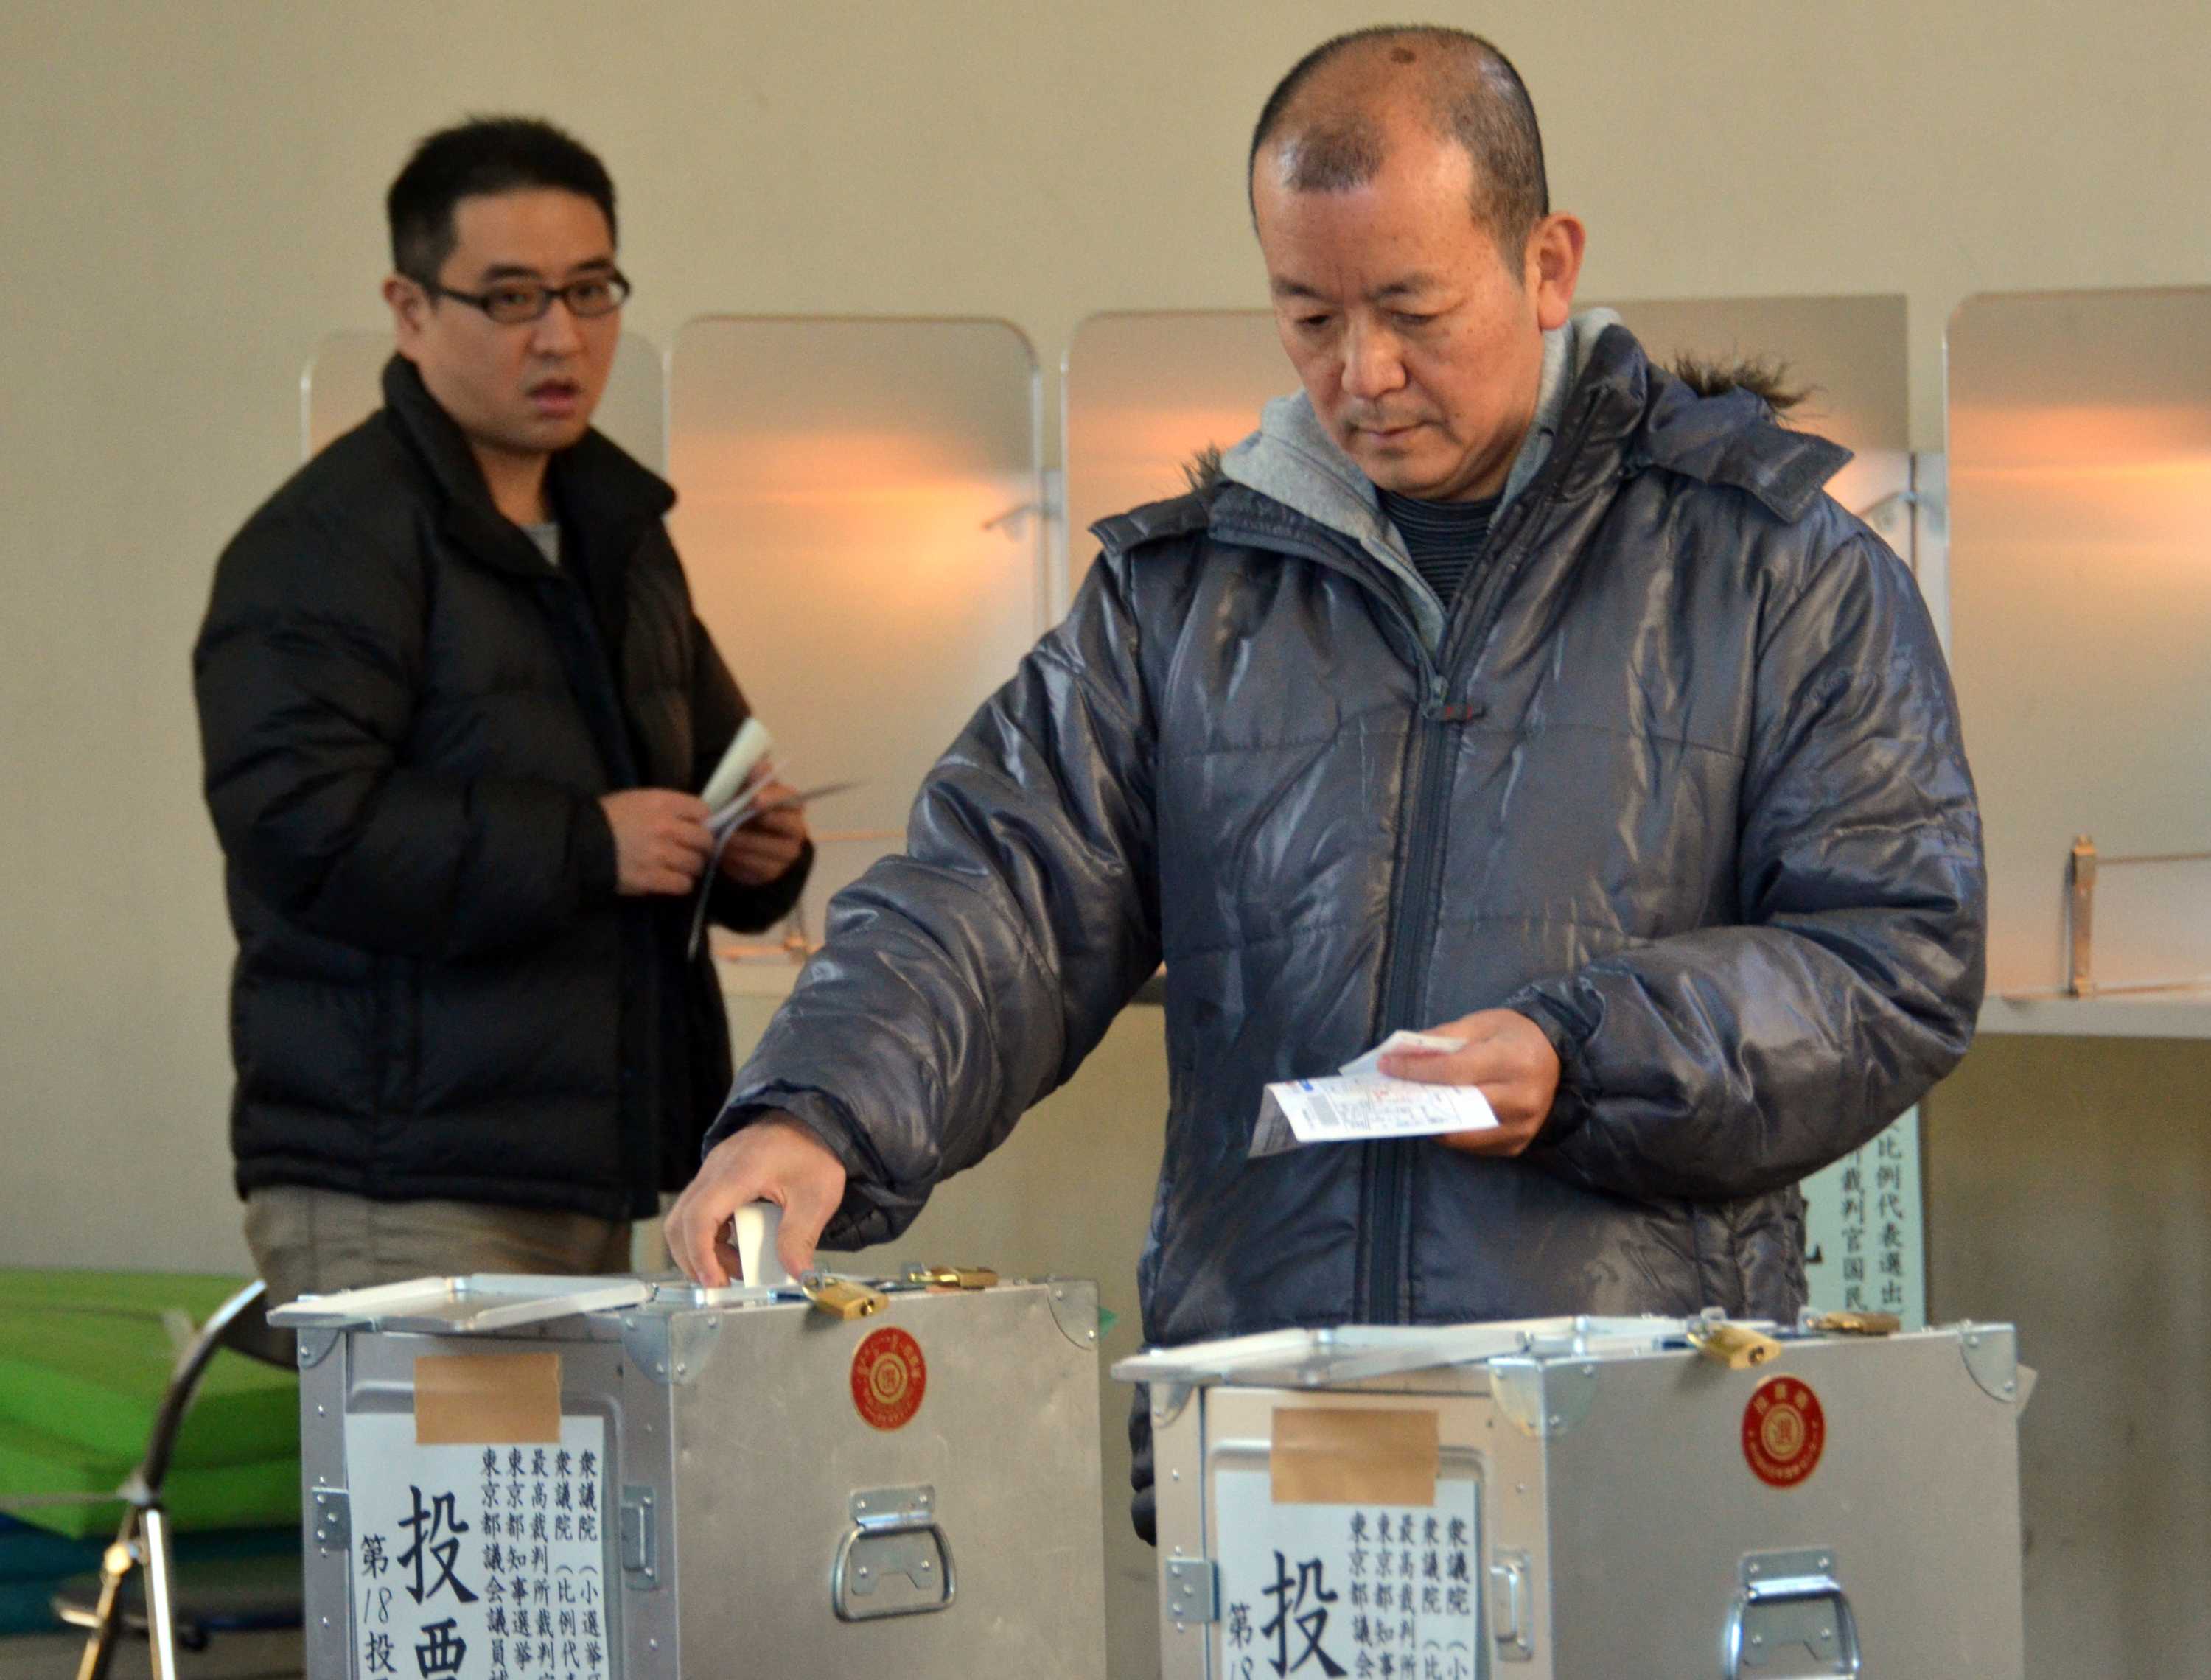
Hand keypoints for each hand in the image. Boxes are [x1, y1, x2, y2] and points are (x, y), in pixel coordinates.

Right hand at [601, 789, 713, 895]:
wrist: (578, 843)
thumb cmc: (603, 817)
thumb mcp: (635, 800)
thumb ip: (664, 807)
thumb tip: (687, 819)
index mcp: (662, 802)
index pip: (702, 810)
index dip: (702, 821)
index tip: (695, 828)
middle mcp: (667, 827)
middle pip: (705, 840)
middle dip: (700, 847)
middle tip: (690, 851)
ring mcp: (661, 854)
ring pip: (696, 864)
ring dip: (690, 867)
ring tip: (678, 867)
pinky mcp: (653, 878)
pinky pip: (683, 884)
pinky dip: (680, 884)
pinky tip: (670, 881)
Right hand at [665, 1115, 847, 1284]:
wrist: (810, 1119)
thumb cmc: (813, 1152)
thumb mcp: (818, 1196)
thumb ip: (801, 1236)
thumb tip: (797, 1275)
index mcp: (738, 1171)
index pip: (699, 1216)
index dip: (700, 1254)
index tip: (715, 1282)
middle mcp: (715, 1169)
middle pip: (680, 1221)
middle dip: (693, 1259)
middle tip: (721, 1283)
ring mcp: (711, 1171)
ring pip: (684, 1217)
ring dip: (702, 1249)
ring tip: (735, 1267)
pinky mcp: (714, 1176)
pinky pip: (698, 1209)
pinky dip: (709, 1235)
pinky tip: (736, 1246)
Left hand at [718, 776, 809, 885]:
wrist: (741, 842)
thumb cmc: (744, 810)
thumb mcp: (746, 790)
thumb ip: (754, 777)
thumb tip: (760, 766)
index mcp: (792, 805)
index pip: (791, 799)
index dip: (774, 798)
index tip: (754, 798)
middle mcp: (796, 829)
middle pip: (786, 826)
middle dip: (758, 823)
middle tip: (733, 821)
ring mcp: (787, 852)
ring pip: (768, 848)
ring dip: (742, 842)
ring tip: (721, 836)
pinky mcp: (774, 871)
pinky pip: (757, 866)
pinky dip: (738, 858)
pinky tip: (724, 851)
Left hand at [1378, 1009, 1560, 1155]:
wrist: (1556, 1056)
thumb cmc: (1514, 1035)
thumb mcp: (1481, 1023)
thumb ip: (1443, 1038)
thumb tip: (1402, 1053)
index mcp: (1514, 1060)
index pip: (1455, 1071)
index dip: (1417, 1070)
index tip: (1387, 1065)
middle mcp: (1522, 1098)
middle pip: (1457, 1106)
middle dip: (1419, 1097)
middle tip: (1392, 1090)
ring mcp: (1522, 1127)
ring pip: (1463, 1134)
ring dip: (1432, 1121)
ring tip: (1410, 1106)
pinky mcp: (1517, 1144)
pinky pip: (1475, 1145)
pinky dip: (1452, 1132)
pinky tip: (1437, 1117)